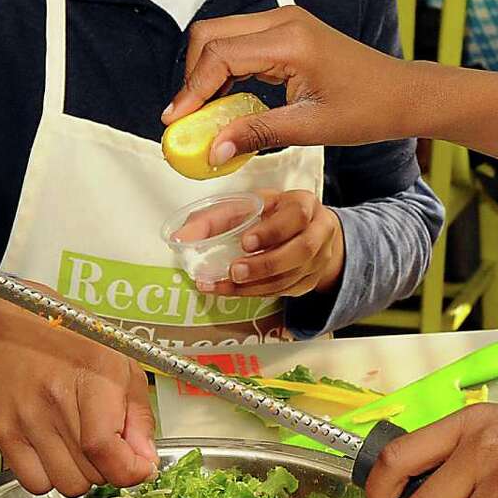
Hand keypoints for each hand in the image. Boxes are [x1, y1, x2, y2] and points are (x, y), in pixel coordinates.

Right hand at [0, 286, 158, 496]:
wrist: (12, 328)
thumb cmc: (74, 345)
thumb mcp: (123, 366)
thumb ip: (140, 417)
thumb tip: (146, 462)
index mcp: (92, 377)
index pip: (105, 447)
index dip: (130, 470)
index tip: (141, 468)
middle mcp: (55, 400)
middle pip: (90, 472)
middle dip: (110, 468)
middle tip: (109, 445)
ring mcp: (24, 419)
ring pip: (66, 485)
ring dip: (83, 475)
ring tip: (82, 446)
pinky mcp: (2, 433)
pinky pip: (35, 484)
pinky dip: (51, 477)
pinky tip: (57, 452)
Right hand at [163, 7, 414, 162]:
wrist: (402, 94)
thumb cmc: (369, 108)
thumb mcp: (311, 127)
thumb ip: (257, 133)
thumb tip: (214, 149)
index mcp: (291, 40)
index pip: (220, 55)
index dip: (192, 89)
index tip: (176, 120)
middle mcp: (283, 21)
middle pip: (211, 34)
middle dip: (192, 75)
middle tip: (187, 118)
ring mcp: (285, 22)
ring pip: (222, 36)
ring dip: (207, 72)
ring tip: (204, 115)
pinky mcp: (287, 31)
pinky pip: (241, 43)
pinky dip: (225, 69)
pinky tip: (227, 101)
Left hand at [194, 189, 343, 298]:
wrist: (302, 231)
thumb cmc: (269, 215)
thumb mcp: (244, 206)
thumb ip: (212, 219)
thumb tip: (179, 238)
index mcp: (304, 205)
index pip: (297, 216)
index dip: (272, 231)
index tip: (245, 242)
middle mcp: (318, 231)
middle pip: (302, 250)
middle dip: (266, 264)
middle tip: (235, 272)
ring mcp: (318, 258)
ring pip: (295, 276)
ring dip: (258, 284)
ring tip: (227, 285)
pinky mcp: (311, 280)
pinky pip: (288, 291)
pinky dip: (258, 293)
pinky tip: (234, 291)